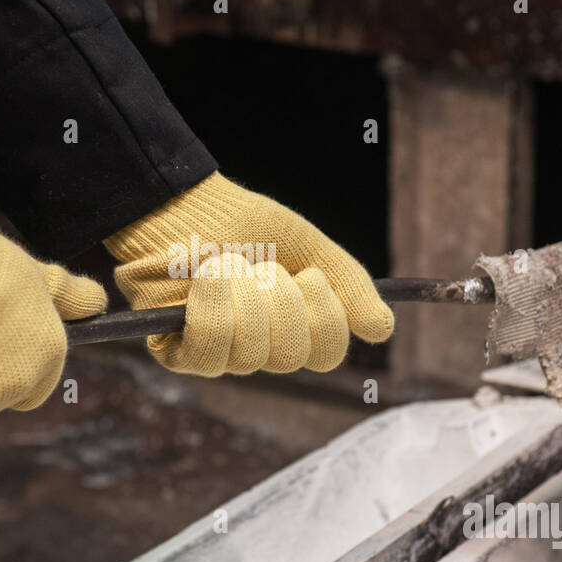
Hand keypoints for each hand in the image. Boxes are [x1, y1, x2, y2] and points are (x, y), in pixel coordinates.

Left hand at [104, 173, 392, 375]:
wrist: (183, 204)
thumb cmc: (242, 226)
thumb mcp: (307, 246)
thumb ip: (348, 284)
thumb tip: (383, 330)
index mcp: (293, 329)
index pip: (326, 354)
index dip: (325, 317)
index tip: (311, 275)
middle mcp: (258, 351)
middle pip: (291, 356)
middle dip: (280, 300)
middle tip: (264, 266)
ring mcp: (219, 356)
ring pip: (252, 353)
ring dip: (244, 296)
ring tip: (227, 264)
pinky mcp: (179, 353)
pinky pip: (209, 351)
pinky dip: (214, 307)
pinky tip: (207, 277)